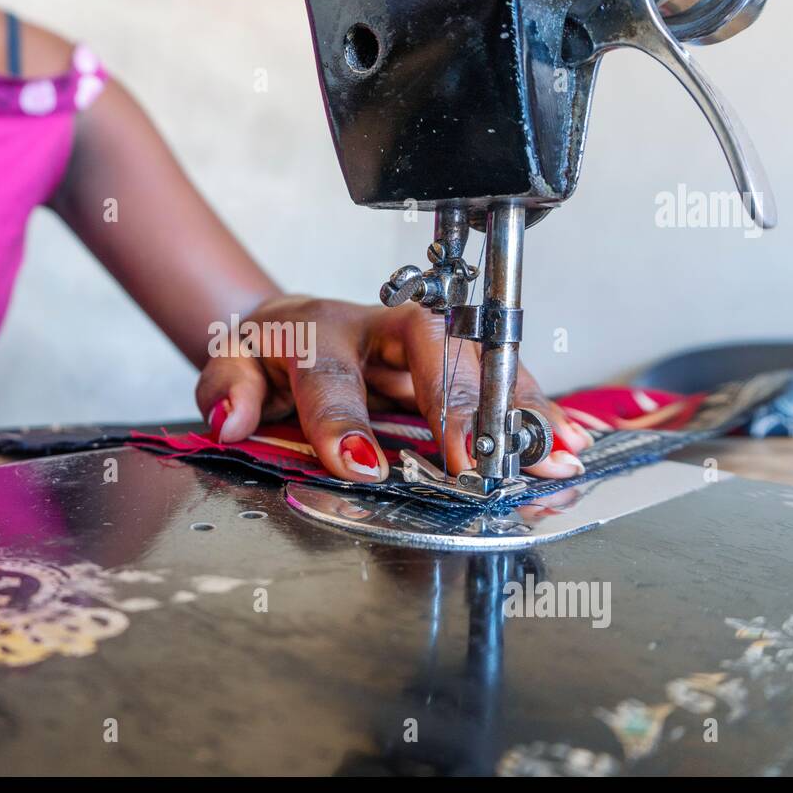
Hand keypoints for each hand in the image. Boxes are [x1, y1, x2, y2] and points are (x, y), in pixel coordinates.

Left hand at [195, 296, 592, 482]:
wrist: (290, 326)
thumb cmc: (266, 352)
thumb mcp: (229, 364)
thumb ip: (228, 388)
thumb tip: (232, 419)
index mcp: (316, 331)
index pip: (331, 374)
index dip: (344, 420)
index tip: (360, 466)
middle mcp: (379, 328)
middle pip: (428, 349)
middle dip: (455, 403)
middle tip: (472, 461)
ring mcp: (422, 342)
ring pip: (475, 358)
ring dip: (514, 407)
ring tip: (546, 454)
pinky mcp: (451, 361)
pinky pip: (498, 377)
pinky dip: (533, 409)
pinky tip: (564, 440)